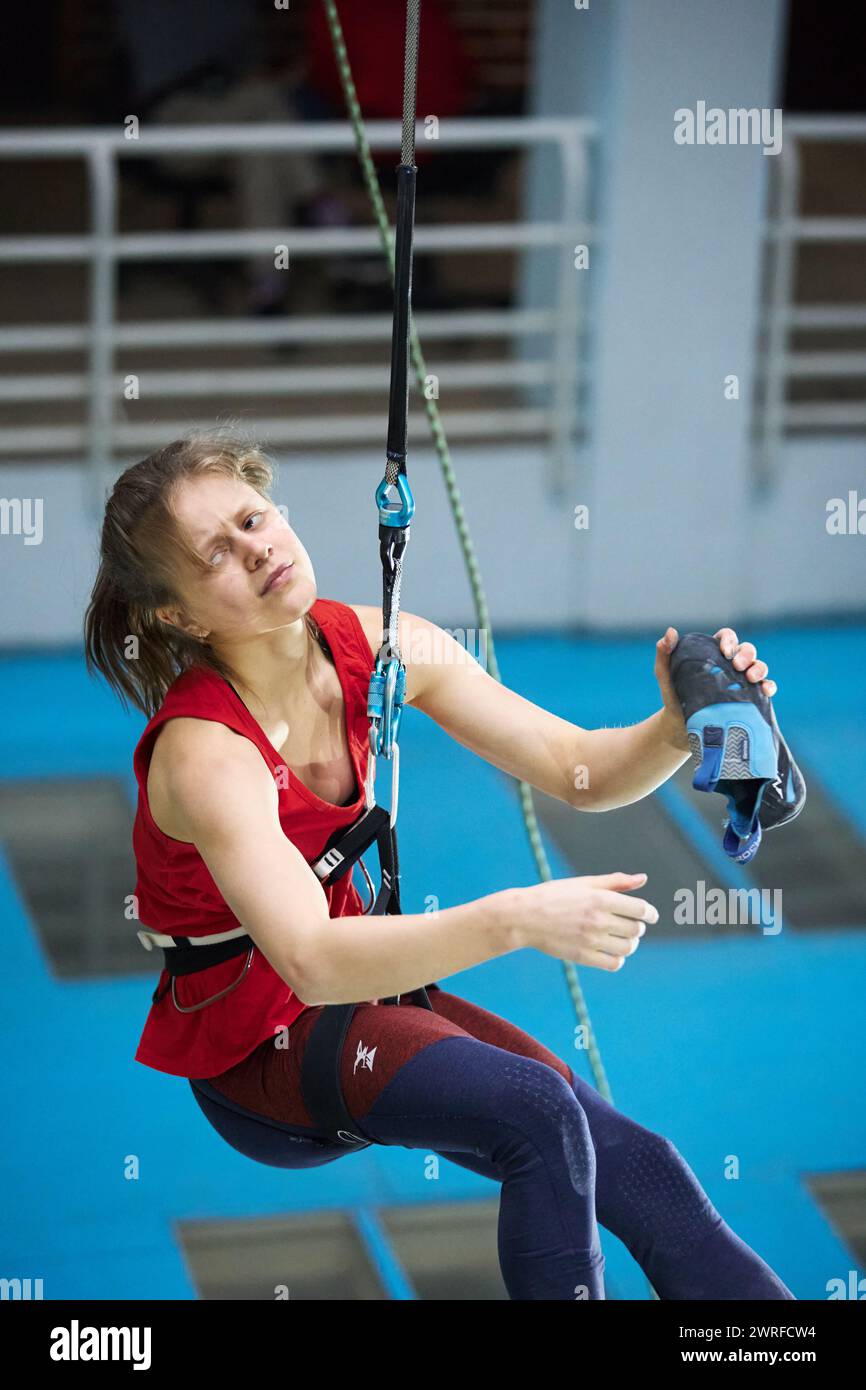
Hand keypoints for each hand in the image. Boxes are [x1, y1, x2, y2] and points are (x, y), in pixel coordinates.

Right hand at [518, 872, 657, 972]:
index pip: (641, 909)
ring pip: (628, 948)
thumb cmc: (554, 895)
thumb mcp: (584, 883)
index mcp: (600, 899)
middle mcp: (598, 920)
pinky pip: (614, 963)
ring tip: (621, 938)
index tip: (649, 915)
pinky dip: (618, 958)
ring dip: (630, 943)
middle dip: (637, 927)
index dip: (650, 913)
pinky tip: (610, 950)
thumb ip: (615, 882)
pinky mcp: (583, 956)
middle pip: (636, 929)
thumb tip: (643, 879)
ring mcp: (591, 940)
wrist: (524, 917)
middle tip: (628, 924)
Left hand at [655, 626, 777, 737]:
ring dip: (759, 668)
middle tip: (737, 666)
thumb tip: (670, 632)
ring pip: (759, 666)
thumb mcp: (666, 675)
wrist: (681, 728)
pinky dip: (769, 686)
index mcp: (713, 654)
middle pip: (747, 650)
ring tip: (751, 678)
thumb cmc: (674, 697)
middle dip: (747, 654)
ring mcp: (741, 682)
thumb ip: (665, 654)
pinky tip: (766, 690)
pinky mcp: (749, 699)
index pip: (727, 637)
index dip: (729, 639)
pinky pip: (766, 688)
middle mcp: (730, 665)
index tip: (725, 652)